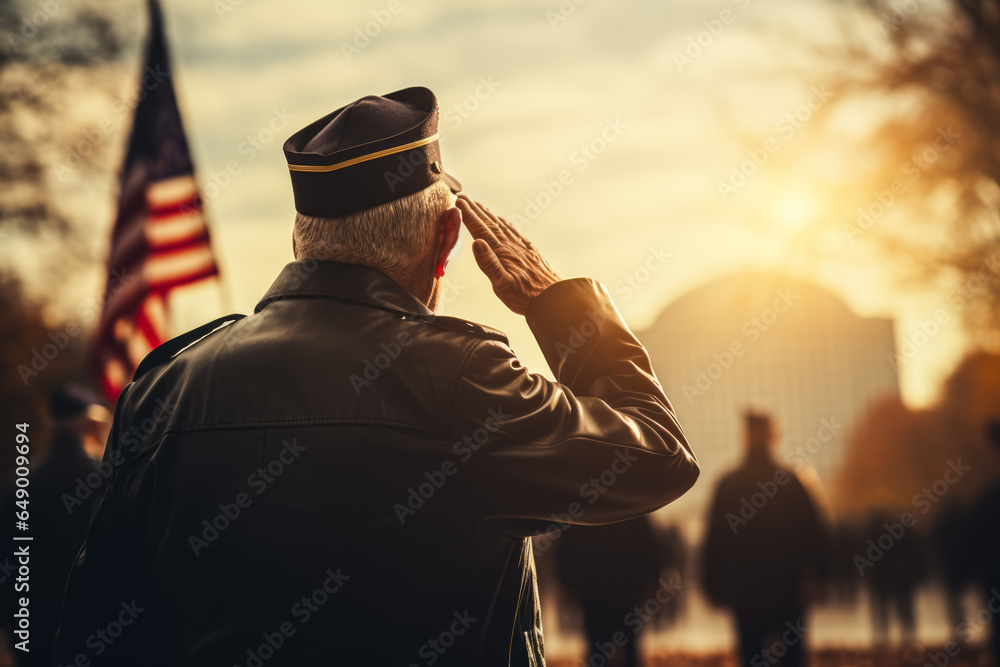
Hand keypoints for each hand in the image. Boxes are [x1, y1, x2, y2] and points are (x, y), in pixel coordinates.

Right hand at [456, 195, 560, 314]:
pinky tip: (500, 221)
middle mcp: (511, 245)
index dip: (468, 215)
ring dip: (487, 214)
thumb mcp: (503, 284)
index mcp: (502, 252)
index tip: (458, 202)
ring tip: (477, 205)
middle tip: (463, 197)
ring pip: (500, 224)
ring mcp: (520, 246)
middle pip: (489, 222)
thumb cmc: (526, 296)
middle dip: (474, 209)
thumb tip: (477, 243)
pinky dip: (502, 222)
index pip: (481, 229)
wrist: (552, 298)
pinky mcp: (528, 250)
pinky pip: (512, 230)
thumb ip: (489, 263)